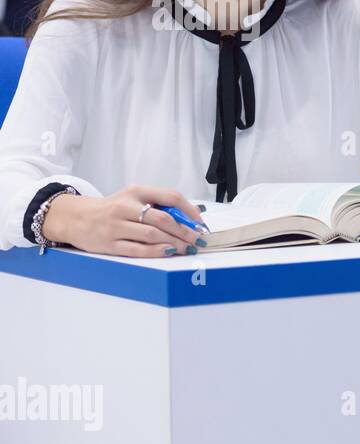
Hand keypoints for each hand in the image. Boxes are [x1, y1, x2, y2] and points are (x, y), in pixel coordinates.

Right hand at [41, 184, 206, 257]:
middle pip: (163, 219)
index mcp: (136, 191)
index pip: (170, 196)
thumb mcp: (133, 198)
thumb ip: (157, 205)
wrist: (75, 217)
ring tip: (187, 248)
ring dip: (175, 243)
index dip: (190, 211)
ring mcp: (116, 226)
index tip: (200, 223)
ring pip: (152, 235)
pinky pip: (138, 249)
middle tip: (198, 239)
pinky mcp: (109, 243)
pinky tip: (169, 252)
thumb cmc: (112, 209)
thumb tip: (189, 219)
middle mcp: (125, 207)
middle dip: (185, 231)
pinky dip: (157, 252)